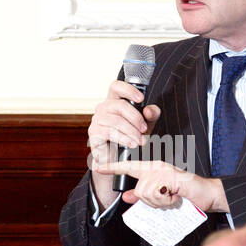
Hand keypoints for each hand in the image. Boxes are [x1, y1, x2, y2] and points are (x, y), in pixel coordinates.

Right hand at [87, 80, 160, 206]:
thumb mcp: (145, 123)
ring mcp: (97, 119)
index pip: (116, 86)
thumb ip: (151, 114)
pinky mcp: (94, 133)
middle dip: (135, 118)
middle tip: (144, 129)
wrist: (117, 158)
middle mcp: (103, 107)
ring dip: (131, 131)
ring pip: (116, 121)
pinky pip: (109, 132)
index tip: (141, 99)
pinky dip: (123, 138)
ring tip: (141, 141)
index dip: (128, 90)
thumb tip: (149, 111)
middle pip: (119, 105)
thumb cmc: (131, 136)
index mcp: (115, 100)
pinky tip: (132, 144)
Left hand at [95, 159, 226, 213]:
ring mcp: (162, 171)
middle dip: (151, 201)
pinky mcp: (168, 177)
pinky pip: (156, 195)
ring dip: (160, 202)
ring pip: (146, 194)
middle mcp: (155, 166)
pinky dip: (166, 201)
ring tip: (173, 197)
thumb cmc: (185, 194)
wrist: (206, 194)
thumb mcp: (161, 196)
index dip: (112, 168)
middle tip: (167, 199)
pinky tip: (176, 197)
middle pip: (138, 190)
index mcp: (153, 168)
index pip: (128, 167)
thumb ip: (143, 196)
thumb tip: (126, 197)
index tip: (98, 166)